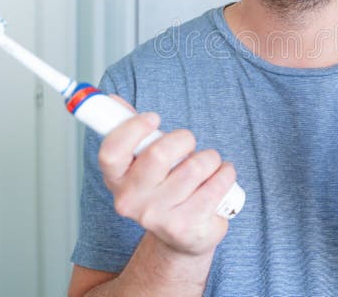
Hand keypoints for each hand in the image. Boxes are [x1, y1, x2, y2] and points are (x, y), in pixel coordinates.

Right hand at [98, 96, 235, 257]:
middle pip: (159, 154)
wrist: (181, 236)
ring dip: (209, 158)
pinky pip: (217, 184)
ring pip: (195, 167)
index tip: (154, 117)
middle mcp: (131, 201)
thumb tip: (112, 100)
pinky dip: (225, 173)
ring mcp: (158, 217)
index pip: (111, 151)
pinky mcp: (187, 226)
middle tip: (188, 143)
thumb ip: (130, 130)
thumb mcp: (142, 161)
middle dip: (183, 139)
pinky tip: (220, 177)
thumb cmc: (163, 187)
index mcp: (116, 179)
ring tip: (207, 164)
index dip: (133, 129)